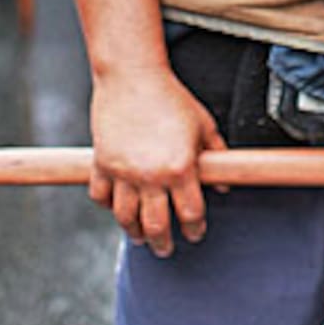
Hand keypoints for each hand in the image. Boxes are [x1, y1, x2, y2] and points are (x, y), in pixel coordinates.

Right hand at [88, 65, 227, 257]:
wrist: (133, 75)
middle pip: (156, 226)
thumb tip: (223, 184)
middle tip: (166, 248)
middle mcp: (151, 175)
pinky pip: (100, 196)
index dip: (195, 229)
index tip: (195, 232)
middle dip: (163, 243)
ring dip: (134, 232)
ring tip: (140, 236)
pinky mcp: (102, 163)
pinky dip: (106, 205)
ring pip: (125, 218)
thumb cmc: (171, 97)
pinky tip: (116, 206)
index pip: (190, 214)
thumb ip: (216, 156)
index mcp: (181, 167)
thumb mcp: (203, 124)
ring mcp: (124, 171)